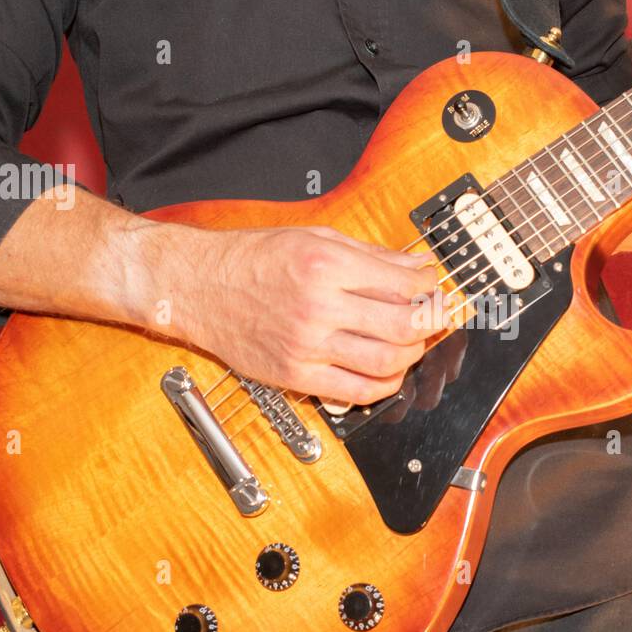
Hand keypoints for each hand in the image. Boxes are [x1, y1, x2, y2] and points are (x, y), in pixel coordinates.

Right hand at [158, 225, 443, 404]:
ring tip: (411, 342)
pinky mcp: (294, 375)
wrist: (197, 286)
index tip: (431, 287)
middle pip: (403, 326)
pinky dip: (383, 386)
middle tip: (433, 316)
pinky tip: (387, 372)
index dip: (429, 288)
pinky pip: (355, 392)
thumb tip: (417, 268)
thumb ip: (371, 256)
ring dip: (412, 354)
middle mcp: (318, 306)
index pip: (404, 284)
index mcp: (326, 265)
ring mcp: (307, 345)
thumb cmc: (252, 259)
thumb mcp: (315, 239)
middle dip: (430, 322)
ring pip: (386, 362)